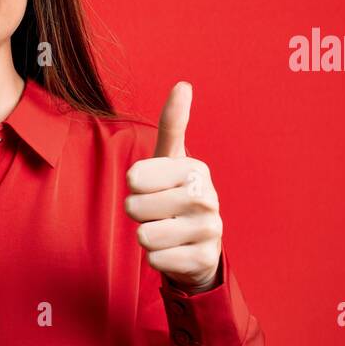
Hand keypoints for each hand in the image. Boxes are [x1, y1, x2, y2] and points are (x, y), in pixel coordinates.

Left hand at [123, 82, 222, 292]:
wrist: (201, 245)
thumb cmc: (176, 196)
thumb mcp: (172, 160)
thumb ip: (173, 125)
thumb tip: (183, 84)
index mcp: (194, 168)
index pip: (134, 178)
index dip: (134, 186)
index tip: (149, 187)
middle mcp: (206, 196)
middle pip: (135, 207)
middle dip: (138, 214)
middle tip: (156, 213)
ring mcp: (209, 229)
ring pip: (144, 236)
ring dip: (146, 237)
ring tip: (165, 231)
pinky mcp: (204, 259)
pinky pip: (156, 261)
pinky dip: (157, 259)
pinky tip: (174, 250)